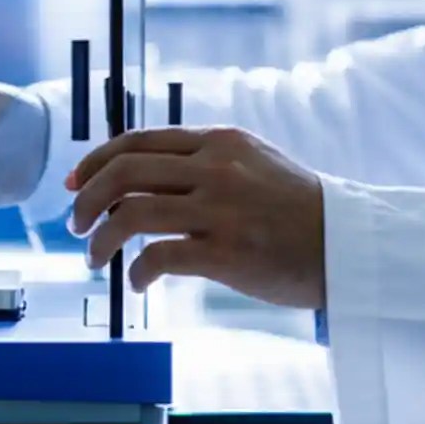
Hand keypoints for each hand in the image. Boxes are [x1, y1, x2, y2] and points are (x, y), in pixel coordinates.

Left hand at [67, 127, 326, 308]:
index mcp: (219, 141)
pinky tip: (137, 283)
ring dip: (100, 239)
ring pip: (131, 214)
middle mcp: (216, 168)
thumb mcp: (255, 161)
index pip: (137, 141)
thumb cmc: (300, 210)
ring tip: (94, 258)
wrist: (349, 245)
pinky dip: (136, 272)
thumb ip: (206, 159)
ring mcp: (220, 210)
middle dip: (87, 200)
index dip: (95, 161)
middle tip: (76, 224)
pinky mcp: (225, 253)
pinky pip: (157, 257)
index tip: (75, 184)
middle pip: (123, 172)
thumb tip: (143, 175)